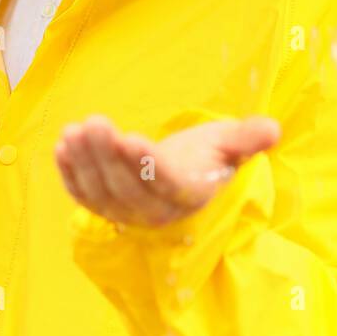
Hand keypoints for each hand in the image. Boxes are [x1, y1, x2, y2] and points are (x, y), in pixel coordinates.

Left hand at [55, 114, 280, 227]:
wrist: (186, 177)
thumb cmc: (208, 157)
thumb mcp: (229, 146)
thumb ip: (247, 139)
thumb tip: (274, 129)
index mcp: (188, 194)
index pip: (164, 182)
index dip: (145, 163)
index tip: (129, 137)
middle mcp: (156, 211)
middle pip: (128, 188)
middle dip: (108, 155)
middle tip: (95, 122)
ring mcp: (128, 213)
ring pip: (102, 193)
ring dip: (85, 162)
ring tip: (75, 129)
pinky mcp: (106, 208)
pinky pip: (84, 196)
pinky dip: (70, 174)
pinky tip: (62, 145)